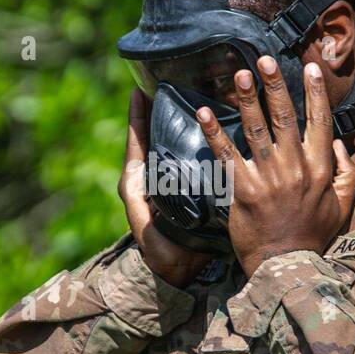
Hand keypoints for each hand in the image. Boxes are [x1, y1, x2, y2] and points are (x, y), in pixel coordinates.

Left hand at [118, 88, 212, 287]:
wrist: (179, 272)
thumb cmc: (157, 250)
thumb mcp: (143, 222)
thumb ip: (138, 199)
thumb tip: (135, 171)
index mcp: (141, 179)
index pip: (138, 139)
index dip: (138, 114)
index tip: (141, 88)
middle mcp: (157, 175)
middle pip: (159, 135)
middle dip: (164, 109)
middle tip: (176, 81)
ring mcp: (176, 179)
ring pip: (179, 143)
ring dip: (187, 120)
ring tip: (200, 94)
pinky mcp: (193, 187)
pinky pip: (197, 156)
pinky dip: (204, 138)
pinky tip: (219, 124)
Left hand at [197, 57, 354, 277]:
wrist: (287, 266)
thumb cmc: (313, 236)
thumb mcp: (343, 205)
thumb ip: (348, 173)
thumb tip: (342, 145)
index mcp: (321, 169)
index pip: (320, 122)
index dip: (315, 93)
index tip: (310, 67)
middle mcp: (295, 168)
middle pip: (285, 118)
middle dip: (275, 86)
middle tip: (264, 59)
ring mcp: (268, 178)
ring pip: (257, 130)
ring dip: (247, 99)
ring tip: (240, 75)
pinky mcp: (242, 190)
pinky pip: (226, 155)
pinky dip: (214, 132)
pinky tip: (203, 112)